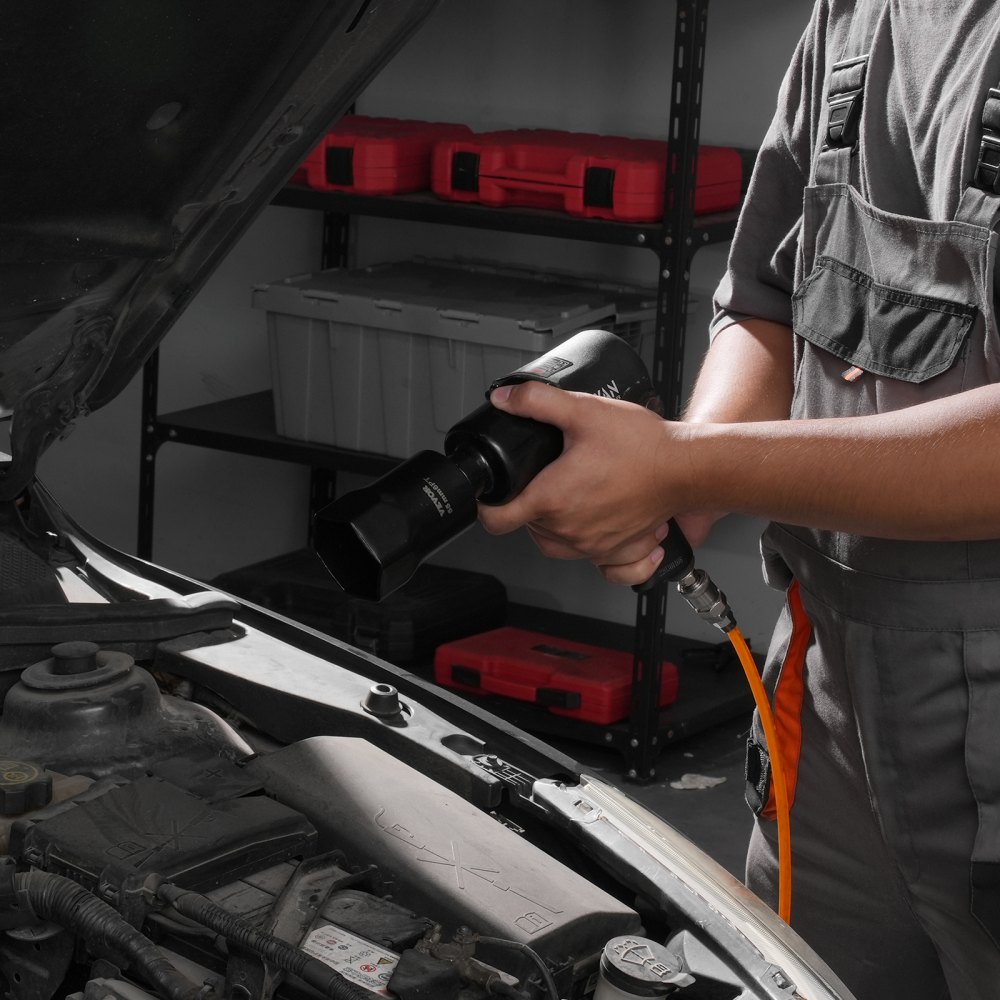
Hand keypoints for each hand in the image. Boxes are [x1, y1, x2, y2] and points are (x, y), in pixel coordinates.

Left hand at [477, 380, 690, 569]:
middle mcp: (570, 530)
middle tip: (543, 478)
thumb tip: (504, 399)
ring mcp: (594, 546)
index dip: (486, 505)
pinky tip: (593, 528)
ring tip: (567, 495)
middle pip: (526, 528)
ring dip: (553, 525)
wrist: (686, 468)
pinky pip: (593, 563)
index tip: (492, 494)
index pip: (496, 520)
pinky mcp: (617, 551)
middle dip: (527, 505)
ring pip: (555, 545)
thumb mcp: (583, 411)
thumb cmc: (643, 446)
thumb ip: (537, 402)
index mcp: (553, 499)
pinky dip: (589, 551)